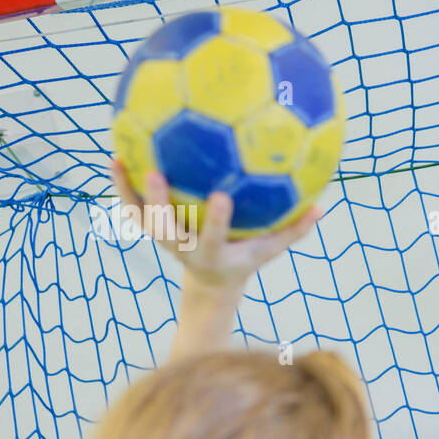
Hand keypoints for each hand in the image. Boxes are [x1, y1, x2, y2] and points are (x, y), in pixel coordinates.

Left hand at [109, 156, 319, 290]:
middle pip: (167, 229)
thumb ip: (293, 230)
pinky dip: (122, 185)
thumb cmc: (245, 259)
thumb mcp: (270, 249)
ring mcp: (165, 239)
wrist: (210, 282)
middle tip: (156, 173)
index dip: (215, 219)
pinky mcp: (152, 230)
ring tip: (121, 158)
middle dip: (160, 203)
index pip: (213, 238)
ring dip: (129, 191)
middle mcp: (184, 248)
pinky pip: (132, 207)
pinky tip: (116, 155)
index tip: (221, 195)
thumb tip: (322, 207)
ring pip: (142, 217)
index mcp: (212, 254)